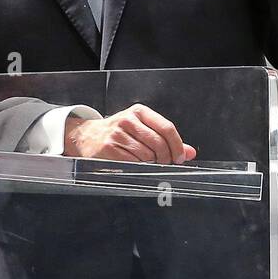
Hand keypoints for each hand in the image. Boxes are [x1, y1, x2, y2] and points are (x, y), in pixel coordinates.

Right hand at [62, 104, 196, 162]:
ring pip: (147, 155)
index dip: (177, 145)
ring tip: (146, 162)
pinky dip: (138, 167)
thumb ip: (167, 140)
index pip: (167, 127)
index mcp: (139, 112)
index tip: (180, 157)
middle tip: (165, 163)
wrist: (88, 136)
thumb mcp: (142, 129)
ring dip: (151, 164)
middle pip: (159, 143)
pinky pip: (133, 162)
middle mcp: (128, 120)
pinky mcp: (109, 148)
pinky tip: (135, 164)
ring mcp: (117, 134)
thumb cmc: (119, 133)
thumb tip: (190, 152)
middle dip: (166, 158)